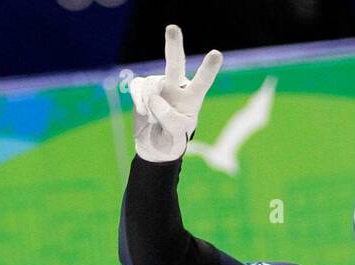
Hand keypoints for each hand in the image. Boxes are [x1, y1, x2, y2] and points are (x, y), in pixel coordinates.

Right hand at [130, 25, 221, 162]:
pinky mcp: (143, 86)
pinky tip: (144, 112)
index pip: (202, 82)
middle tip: (173, 28)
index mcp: (192, 97)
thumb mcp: (176, 135)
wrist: (155, 146)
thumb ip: (169, 118)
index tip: (216, 54)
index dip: (208, 68)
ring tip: (154, 120)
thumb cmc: (173, 140)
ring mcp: (159, 84)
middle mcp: (176, 86)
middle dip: (173, 45)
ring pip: (151, 85)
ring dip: (150, 105)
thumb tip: (154, 98)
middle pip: (175, 63)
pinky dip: (138, 100)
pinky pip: (137, 87)